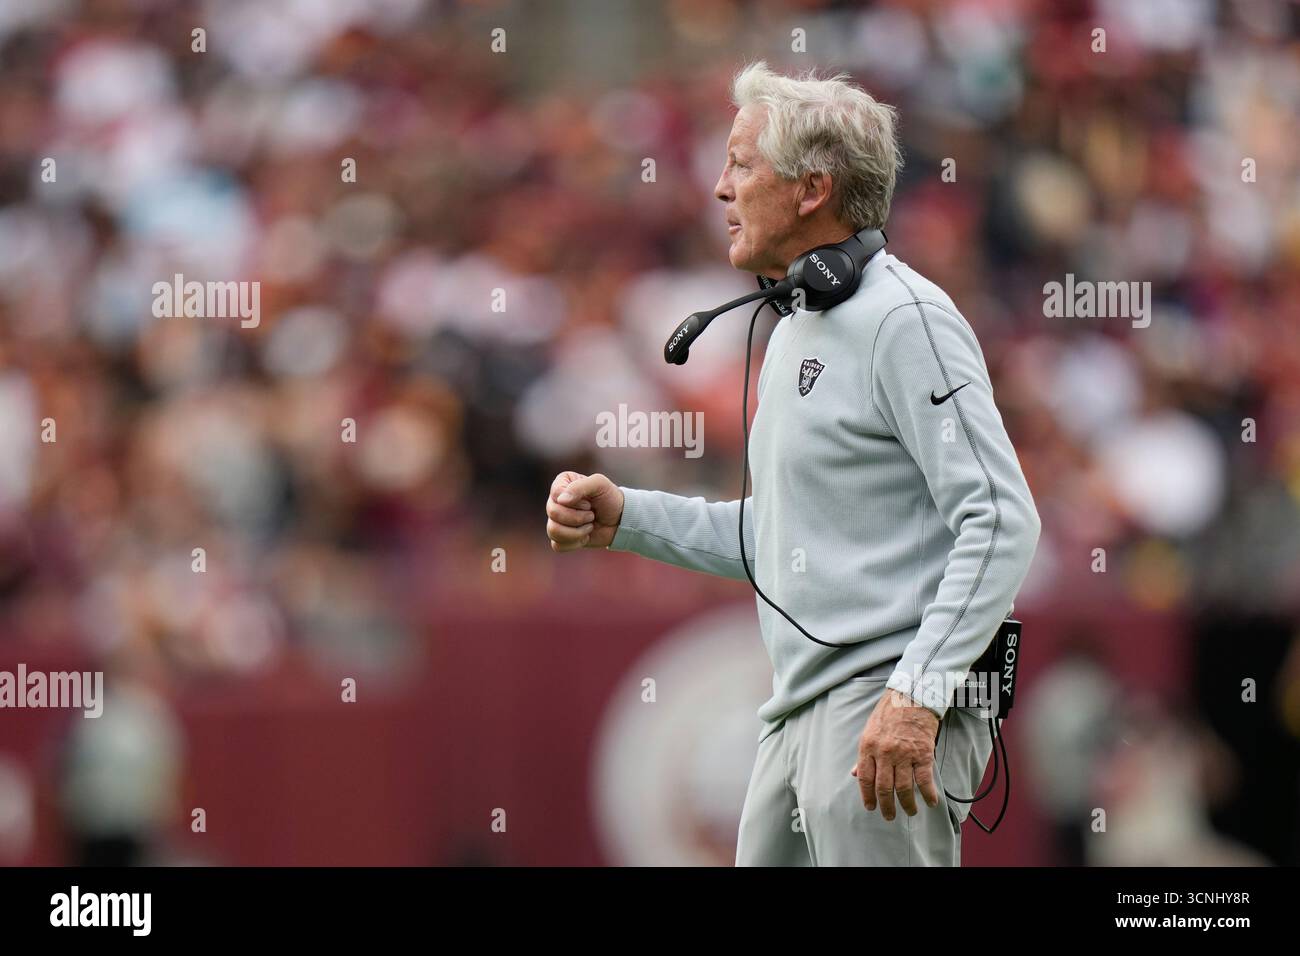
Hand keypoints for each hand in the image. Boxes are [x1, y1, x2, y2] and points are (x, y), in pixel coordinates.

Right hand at [546, 471, 623, 551]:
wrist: (620, 521)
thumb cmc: (610, 499)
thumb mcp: (600, 484)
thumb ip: (580, 487)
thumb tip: (561, 500)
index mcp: (562, 483)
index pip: (556, 495)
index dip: (575, 503)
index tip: (589, 502)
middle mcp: (555, 501)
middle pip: (553, 513)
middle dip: (578, 518)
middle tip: (592, 515)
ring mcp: (556, 520)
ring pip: (553, 530)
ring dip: (576, 532)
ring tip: (590, 526)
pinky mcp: (560, 537)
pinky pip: (556, 545)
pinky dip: (574, 543)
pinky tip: (585, 537)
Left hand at [850, 688, 941, 819]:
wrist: (912, 695)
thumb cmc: (889, 711)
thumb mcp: (869, 730)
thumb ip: (863, 755)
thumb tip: (854, 773)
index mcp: (868, 746)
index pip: (865, 778)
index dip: (867, 796)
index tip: (871, 807)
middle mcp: (884, 753)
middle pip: (883, 788)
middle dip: (886, 806)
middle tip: (889, 816)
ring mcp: (904, 754)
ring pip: (903, 788)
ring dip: (907, 804)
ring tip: (910, 812)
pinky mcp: (923, 754)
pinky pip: (924, 780)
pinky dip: (928, 794)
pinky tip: (931, 802)